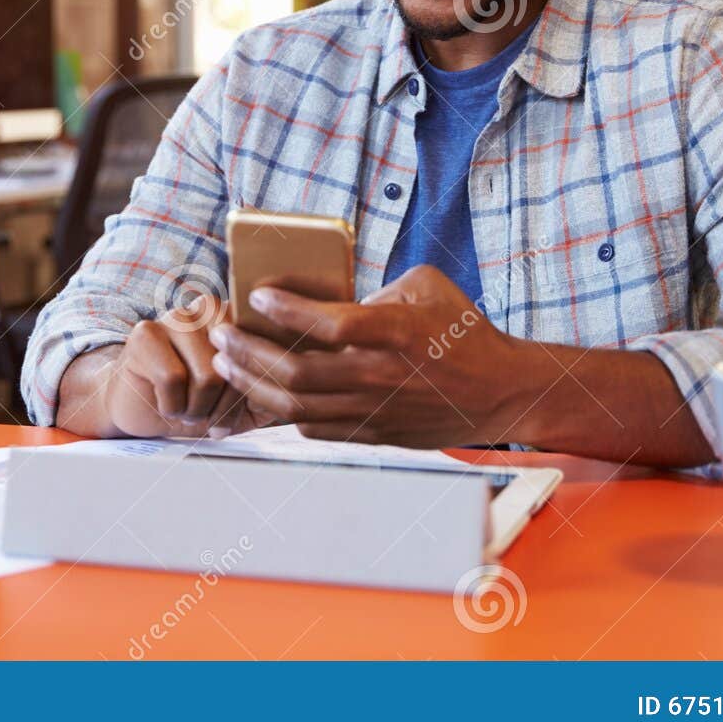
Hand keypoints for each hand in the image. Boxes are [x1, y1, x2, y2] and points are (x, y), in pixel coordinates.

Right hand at [100, 296, 277, 438]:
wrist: (145, 411)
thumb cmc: (199, 402)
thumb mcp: (248, 402)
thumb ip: (275, 389)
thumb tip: (301, 386)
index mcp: (242, 318)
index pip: (266, 353)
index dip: (253, 392)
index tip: (239, 409)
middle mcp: (211, 308)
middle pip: (238, 367)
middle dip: (225, 405)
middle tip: (208, 412)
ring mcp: (177, 316)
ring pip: (208, 375)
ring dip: (197, 409)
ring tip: (189, 409)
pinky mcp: (145, 333)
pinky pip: (172, 378)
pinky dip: (172, 406)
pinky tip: (167, 403)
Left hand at [207, 265, 527, 446]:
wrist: (500, 393)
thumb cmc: (464, 331)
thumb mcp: (427, 286)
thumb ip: (377, 288)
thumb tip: (332, 298)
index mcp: (397, 332)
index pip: (329, 324)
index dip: (286, 311)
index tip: (258, 297)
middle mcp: (381, 375)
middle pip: (297, 371)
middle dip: (248, 351)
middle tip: (222, 332)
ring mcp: (375, 410)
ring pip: (295, 406)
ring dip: (252, 383)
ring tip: (227, 362)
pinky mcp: (374, 434)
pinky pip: (313, 429)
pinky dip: (279, 410)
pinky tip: (260, 390)